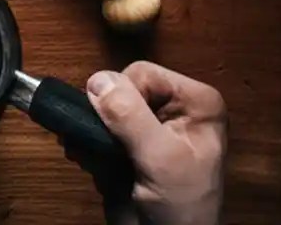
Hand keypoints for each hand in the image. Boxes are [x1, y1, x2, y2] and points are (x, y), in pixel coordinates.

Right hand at [82, 61, 227, 224]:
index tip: (122, 129)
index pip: (143, 73)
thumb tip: (97, 80)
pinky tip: (85, 157)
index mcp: (195, 102)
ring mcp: (149, 128)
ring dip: (91, 129)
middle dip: (106, 115)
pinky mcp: (128, 147)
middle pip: (121, 88)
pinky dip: (86, 142)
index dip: (125, 96)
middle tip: (105, 143)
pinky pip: (97, 129)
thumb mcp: (161, 158)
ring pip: (104, 108)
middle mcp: (174, 108)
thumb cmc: (181, 207)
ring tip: (91, 151)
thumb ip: (131, 117)